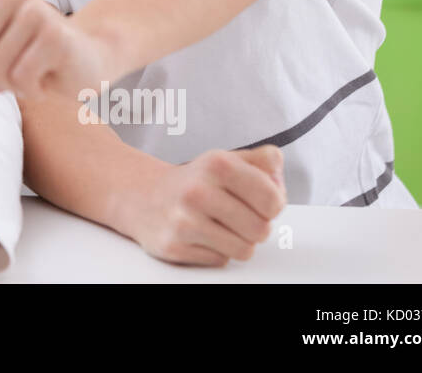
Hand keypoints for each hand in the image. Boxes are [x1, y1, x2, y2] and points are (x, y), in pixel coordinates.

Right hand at [118, 145, 286, 265]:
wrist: (142, 195)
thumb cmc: (194, 181)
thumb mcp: (226, 160)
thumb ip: (263, 161)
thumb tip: (279, 175)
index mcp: (217, 164)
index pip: (273, 200)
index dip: (273, 206)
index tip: (260, 202)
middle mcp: (197, 190)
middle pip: (261, 230)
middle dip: (255, 227)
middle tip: (238, 216)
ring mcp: (183, 220)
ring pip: (243, 250)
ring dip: (237, 242)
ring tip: (220, 227)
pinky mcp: (173, 246)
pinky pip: (219, 260)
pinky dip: (216, 251)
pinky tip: (202, 236)